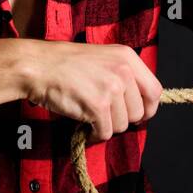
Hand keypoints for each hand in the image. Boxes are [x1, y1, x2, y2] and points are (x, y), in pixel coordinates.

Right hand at [24, 42, 162, 144]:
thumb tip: (138, 105)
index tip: (136, 115)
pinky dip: (94, 135)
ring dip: (105, 126)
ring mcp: (111, 88)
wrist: (37, 65)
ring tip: (89, 114)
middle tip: (102, 113)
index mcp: (127, 57)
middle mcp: (123, 71)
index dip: (147, 108)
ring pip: (121, 125)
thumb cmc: (65, 64)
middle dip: (120, 119)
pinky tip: (84, 125)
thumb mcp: (103, 58)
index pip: (155, 91)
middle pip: (138, 113)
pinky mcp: (97, 106)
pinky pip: (105, 133)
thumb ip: (123, 76)